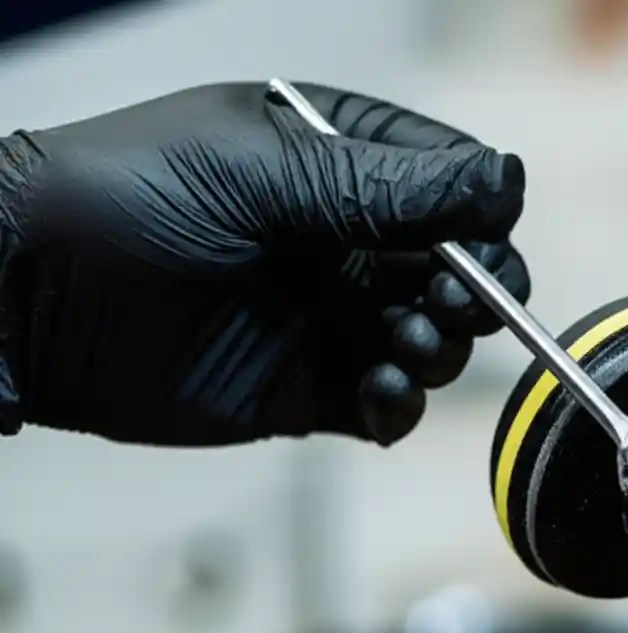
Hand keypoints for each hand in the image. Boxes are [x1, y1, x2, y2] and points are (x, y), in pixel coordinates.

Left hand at [0, 81, 527, 445]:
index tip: (484, 241)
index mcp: (338, 160)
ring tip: (401, 345)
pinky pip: (385, 402)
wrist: (20, 297)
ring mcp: (328, 314)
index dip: (481, 213)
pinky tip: (378, 394)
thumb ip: (388, 186)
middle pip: (457, 266)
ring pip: (432, 338)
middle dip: (472, 288)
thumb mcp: (265, 173)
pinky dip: (400, 405)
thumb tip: (506, 179)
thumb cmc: (127, 199)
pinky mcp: (307, 387)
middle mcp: (344, 236)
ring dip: (439, 348)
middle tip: (452, 304)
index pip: (450, 179)